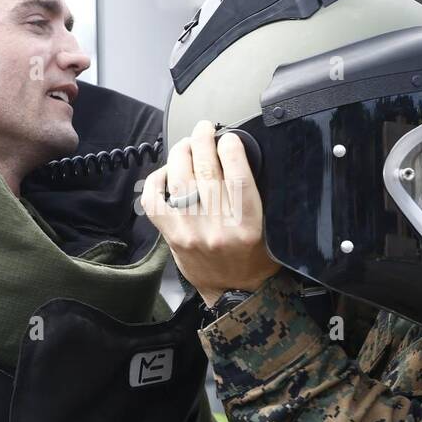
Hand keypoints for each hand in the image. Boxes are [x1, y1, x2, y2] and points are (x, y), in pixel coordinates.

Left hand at [141, 119, 280, 306]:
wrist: (235, 293)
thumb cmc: (254, 257)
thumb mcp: (267, 225)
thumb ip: (252, 194)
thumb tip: (233, 156)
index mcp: (248, 223)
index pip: (237, 174)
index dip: (231, 147)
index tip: (229, 137)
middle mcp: (218, 226)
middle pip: (206, 170)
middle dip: (203, 140)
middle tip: (204, 128)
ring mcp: (191, 232)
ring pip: (180, 179)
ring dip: (182, 153)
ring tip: (187, 143)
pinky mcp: (172, 237)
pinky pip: (155, 201)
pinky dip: (156, 181)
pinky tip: (166, 172)